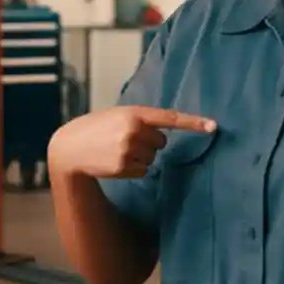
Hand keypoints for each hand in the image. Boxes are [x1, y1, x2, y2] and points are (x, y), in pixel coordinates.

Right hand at [49, 106, 216, 179]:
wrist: (70, 148)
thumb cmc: (96, 128)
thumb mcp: (117, 115)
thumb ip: (139, 120)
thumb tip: (162, 135)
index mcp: (134, 113)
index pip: (170, 117)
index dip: (193, 122)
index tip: (213, 126)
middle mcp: (134, 130)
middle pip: (162, 142)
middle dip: (150, 142)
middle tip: (126, 139)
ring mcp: (129, 149)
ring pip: (152, 158)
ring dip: (140, 156)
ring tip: (117, 150)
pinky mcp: (125, 166)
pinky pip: (144, 170)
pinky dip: (133, 168)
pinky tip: (115, 162)